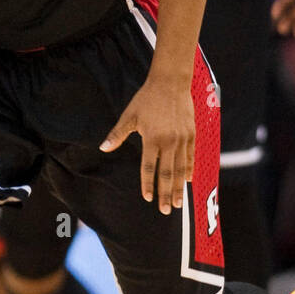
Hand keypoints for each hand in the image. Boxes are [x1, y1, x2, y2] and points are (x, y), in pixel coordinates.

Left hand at [100, 74, 195, 214]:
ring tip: (178, 203)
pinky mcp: (191, 134)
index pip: (149, 168)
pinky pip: (190, 156)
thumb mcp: (129, 116)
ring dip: (179, 187)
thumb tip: (103, 148)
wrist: (170, 83)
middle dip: (166, 193)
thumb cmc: (146, 99)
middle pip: (167, 173)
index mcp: (152, 139)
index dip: (148, 184)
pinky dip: (189, 169)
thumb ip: (117, 134)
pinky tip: (188, 181)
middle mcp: (168, 142)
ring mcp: (182, 139)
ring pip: (180, 168)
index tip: (148, 198)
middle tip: (166, 210)